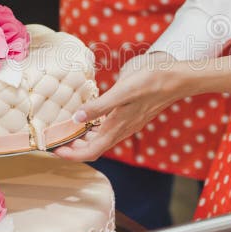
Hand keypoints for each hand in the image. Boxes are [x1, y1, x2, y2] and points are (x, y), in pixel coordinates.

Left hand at [54, 52, 180, 160]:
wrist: (178, 77)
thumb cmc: (152, 79)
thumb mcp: (123, 90)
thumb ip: (100, 106)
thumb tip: (77, 117)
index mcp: (118, 126)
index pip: (91, 151)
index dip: (70, 154)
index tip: (53, 148)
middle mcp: (122, 129)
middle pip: (93, 147)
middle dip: (72, 147)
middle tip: (53, 137)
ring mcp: (127, 122)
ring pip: (100, 138)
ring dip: (82, 136)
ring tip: (65, 127)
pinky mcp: (130, 114)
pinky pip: (107, 127)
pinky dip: (93, 126)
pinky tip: (86, 114)